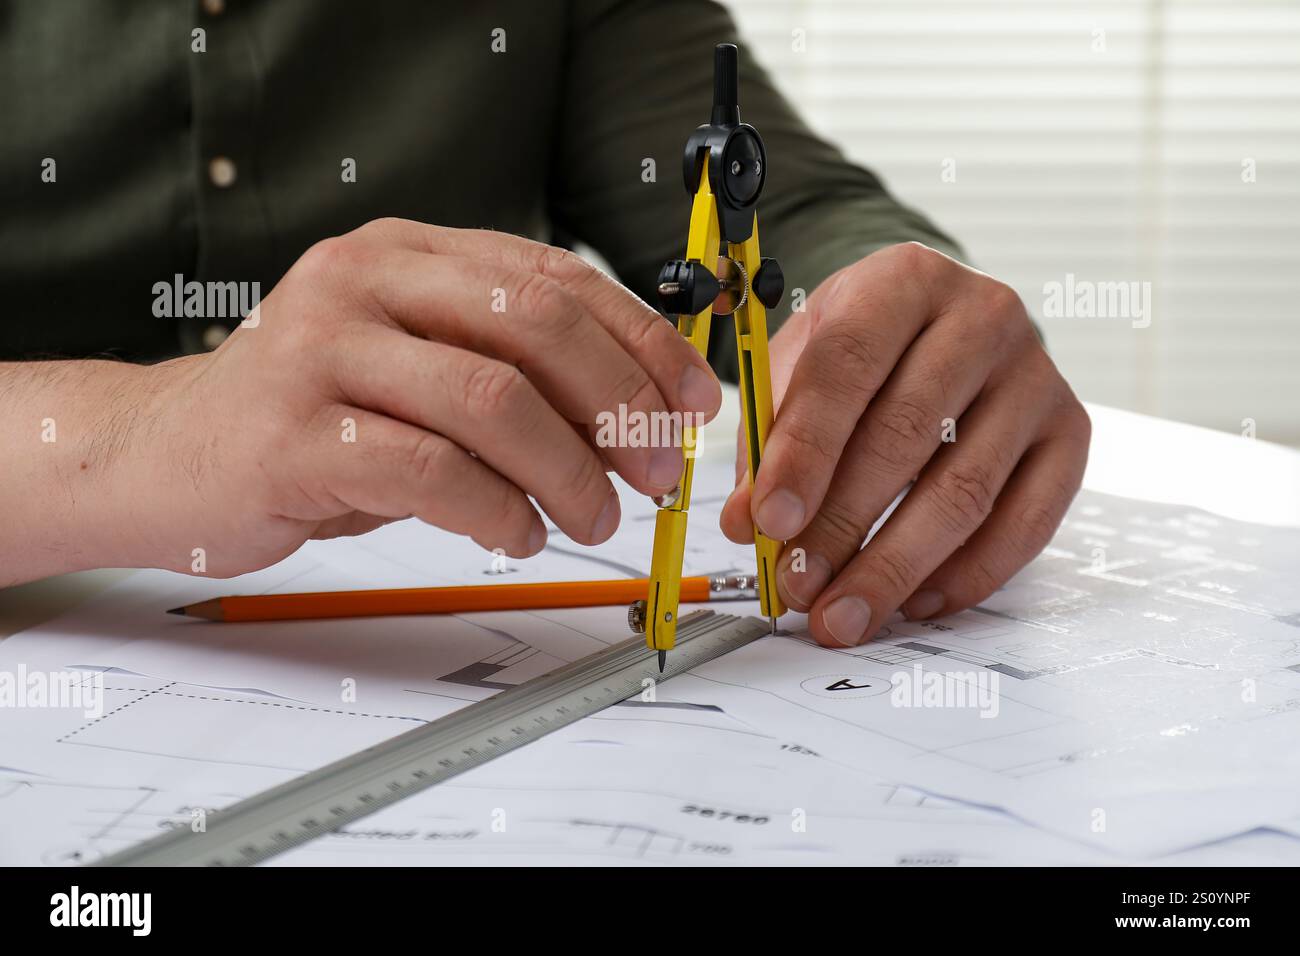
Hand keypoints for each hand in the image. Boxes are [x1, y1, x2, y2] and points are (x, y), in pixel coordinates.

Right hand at [125, 218, 720, 576]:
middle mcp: (365, 280)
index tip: (693, 402)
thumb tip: (640, 418)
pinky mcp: (290, 431)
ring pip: (490, 398)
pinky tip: (518, 534)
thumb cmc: (317, 417)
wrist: (172, 454)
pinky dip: (496, 509)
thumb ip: (511, 375)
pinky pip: (428, 469)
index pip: (557, 278)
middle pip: (536, 325)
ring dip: (568, 469)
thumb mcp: (419, 372)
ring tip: (596, 517)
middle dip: (620, 405)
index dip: (642, 341)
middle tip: (659, 472)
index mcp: (409, 252)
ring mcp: (320, 349)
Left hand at [721, 242, 1089, 645]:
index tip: (769, 521)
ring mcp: (1035, 377)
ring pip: (964, 490)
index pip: (847, 365)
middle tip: (798, 585)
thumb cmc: (863, 346)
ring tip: (843, 613)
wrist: (946, 322)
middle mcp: (984, 318)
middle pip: (907, 435)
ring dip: (895, 567)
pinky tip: (914, 602)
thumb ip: (769, 436)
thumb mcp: (800, 362)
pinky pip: (1025, 523)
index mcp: (904, 282)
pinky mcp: (1070, 432)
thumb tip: (748, 524)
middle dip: (842, 524)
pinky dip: (966, 575)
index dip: (805, 451)